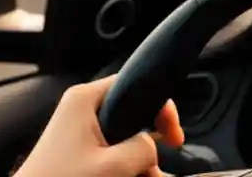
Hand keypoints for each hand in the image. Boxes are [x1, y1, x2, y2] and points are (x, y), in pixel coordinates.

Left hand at [15, 75, 185, 176]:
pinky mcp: (76, 150)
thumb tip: (153, 149)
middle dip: (147, 147)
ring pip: (124, 139)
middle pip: (132, 116)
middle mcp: (82, 108)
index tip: (174, 139)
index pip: (136, 84)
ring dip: (136, 163)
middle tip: (152, 172)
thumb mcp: (112, 166)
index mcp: (86, 98)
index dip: (161, 109)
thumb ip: (144, 149)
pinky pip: (110, 153)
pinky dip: (122, 169)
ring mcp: (78, 130)